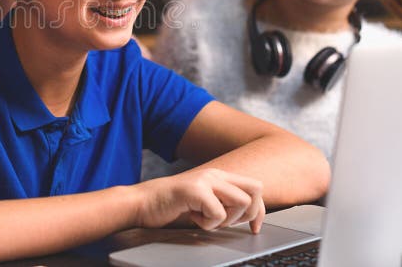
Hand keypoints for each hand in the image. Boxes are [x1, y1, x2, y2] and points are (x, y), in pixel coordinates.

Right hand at [133, 167, 264, 233]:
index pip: (255, 188)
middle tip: (225, 222)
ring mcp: (205, 180)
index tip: (254, 228)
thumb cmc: (170, 206)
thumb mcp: (203, 201)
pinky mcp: (195, 190)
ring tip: (204, 218)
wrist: (141, 203)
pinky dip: (207, 224)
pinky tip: (192, 216)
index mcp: (218, 175)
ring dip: (226, 220)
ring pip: (241, 203)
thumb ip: (223, 201)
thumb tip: (249, 215)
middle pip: (255, 191)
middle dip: (248, 214)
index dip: (260, 211)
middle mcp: (214, 174)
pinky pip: (218, 214)